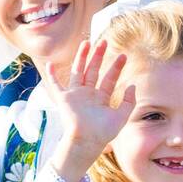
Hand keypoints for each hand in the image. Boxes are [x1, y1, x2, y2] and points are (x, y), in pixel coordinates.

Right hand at [46, 39, 136, 181]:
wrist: (87, 140)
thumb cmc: (104, 133)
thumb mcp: (121, 116)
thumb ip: (128, 102)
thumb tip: (133, 85)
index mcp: (101, 99)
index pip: (109, 79)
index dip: (116, 67)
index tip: (123, 56)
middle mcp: (88, 94)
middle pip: (94, 70)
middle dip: (99, 56)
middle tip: (104, 41)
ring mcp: (76, 95)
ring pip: (78, 71)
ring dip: (81, 57)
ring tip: (86, 42)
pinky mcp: (64, 98)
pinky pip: (56, 85)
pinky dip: (51, 75)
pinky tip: (49, 63)